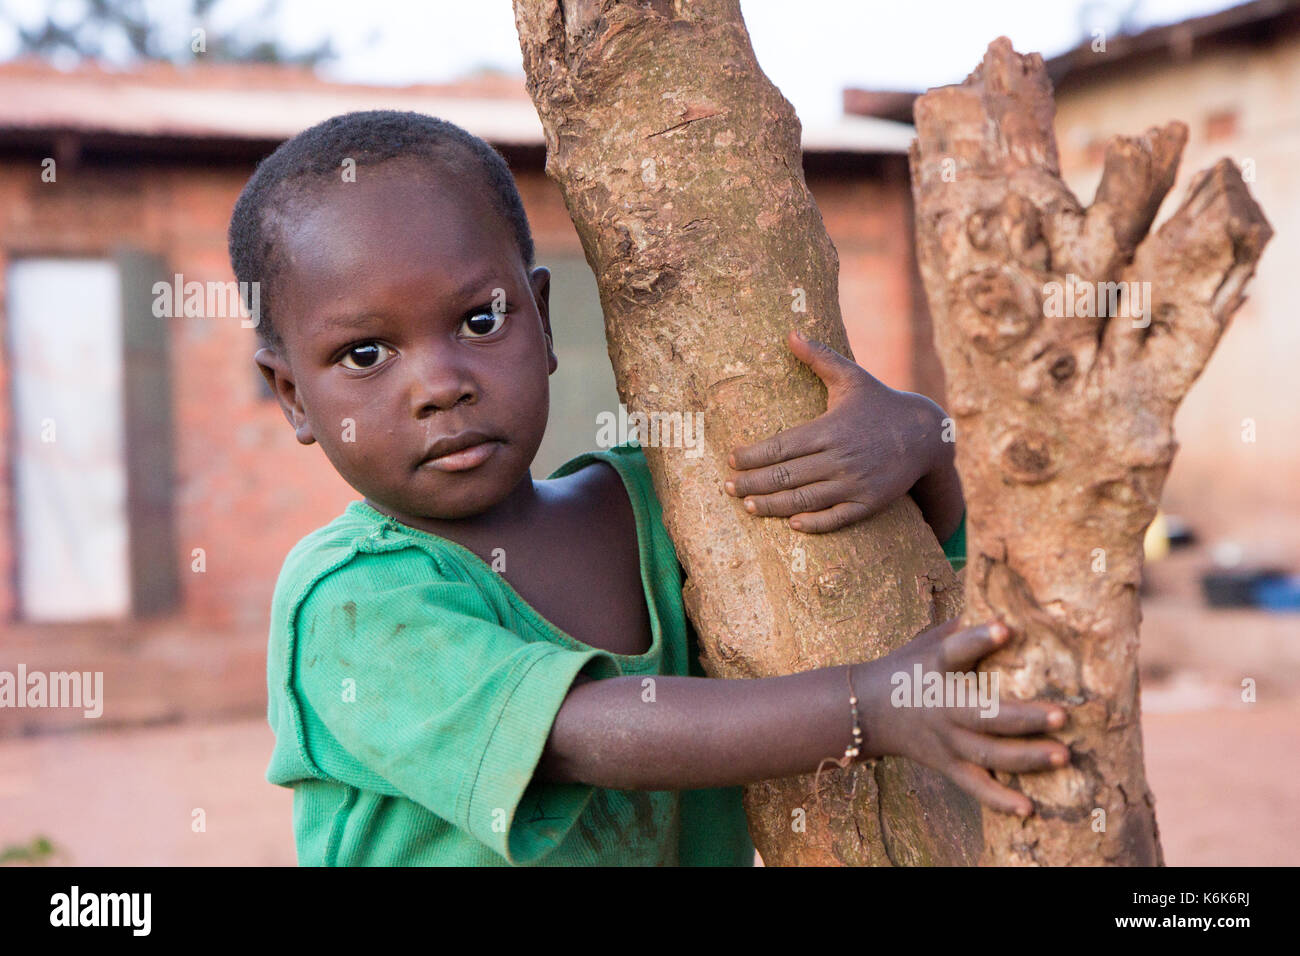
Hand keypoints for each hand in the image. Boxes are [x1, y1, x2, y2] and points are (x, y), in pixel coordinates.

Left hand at [725, 329, 947, 533]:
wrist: (926, 434)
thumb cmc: (880, 403)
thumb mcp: (851, 377)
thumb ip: (819, 357)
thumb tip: (790, 333)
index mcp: (830, 428)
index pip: (780, 446)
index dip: (752, 455)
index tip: (731, 459)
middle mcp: (840, 458)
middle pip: (785, 475)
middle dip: (752, 483)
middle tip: (727, 487)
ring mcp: (855, 483)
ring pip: (805, 499)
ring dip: (773, 506)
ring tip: (748, 506)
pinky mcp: (869, 503)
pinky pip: (837, 519)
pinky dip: (814, 523)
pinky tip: (793, 524)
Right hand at [856, 617, 1069, 816]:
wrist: (865, 710)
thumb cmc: (909, 666)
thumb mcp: (929, 640)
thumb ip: (966, 626)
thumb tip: (1013, 602)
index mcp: (935, 666)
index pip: (955, 651)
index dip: (978, 639)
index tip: (1005, 629)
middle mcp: (940, 705)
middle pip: (982, 715)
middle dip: (1023, 717)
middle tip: (1062, 715)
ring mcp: (944, 740)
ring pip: (986, 753)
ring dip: (1026, 757)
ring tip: (1063, 755)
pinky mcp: (946, 764)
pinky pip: (975, 786)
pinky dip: (999, 800)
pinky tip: (1029, 809)